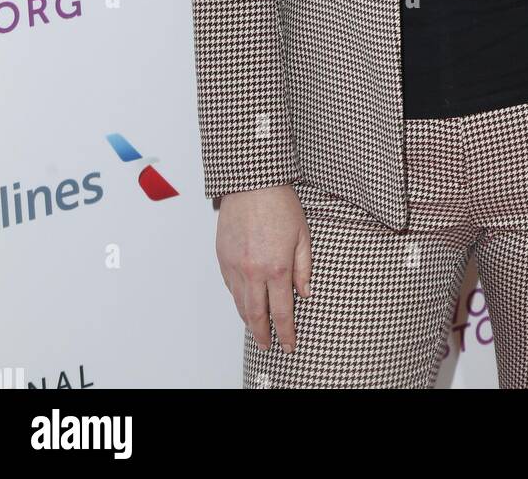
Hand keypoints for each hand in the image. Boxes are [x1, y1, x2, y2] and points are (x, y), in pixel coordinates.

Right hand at [216, 186, 311, 351]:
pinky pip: (229, 287)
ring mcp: (235, 266)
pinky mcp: (222, 257)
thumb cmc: (280, 203)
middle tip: (269, 345)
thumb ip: (304, 268)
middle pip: (256, 315)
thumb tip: (305, 293)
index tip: (289, 344)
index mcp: (277, 267)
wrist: (252, 182)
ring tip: (257, 330)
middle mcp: (253, 271)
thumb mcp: (303, 235)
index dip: (286, 332)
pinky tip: (245, 302)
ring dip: (249, 321)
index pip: (281, 312)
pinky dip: (238, 299)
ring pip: (240, 304)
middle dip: (264, 335)